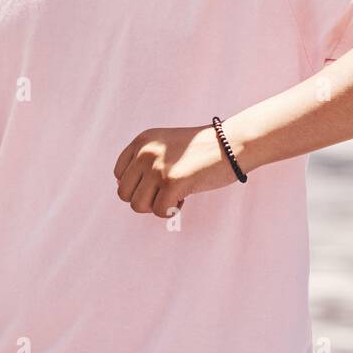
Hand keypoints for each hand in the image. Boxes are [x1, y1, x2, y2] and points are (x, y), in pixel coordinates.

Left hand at [114, 124, 241, 217]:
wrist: (233, 144)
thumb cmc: (204, 149)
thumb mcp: (168, 146)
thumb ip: (146, 162)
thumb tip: (126, 191)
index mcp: (142, 141)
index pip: (119, 174)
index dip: (139, 185)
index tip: (159, 182)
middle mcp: (145, 152)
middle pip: (124, 193)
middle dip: (146, 198)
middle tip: (168, 191)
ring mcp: (157, 167)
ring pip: (138, 205)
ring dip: (158, 205)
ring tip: (177, 193)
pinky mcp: (171, 182)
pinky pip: (160, 211)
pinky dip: (172, 210)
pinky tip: (186, 196)